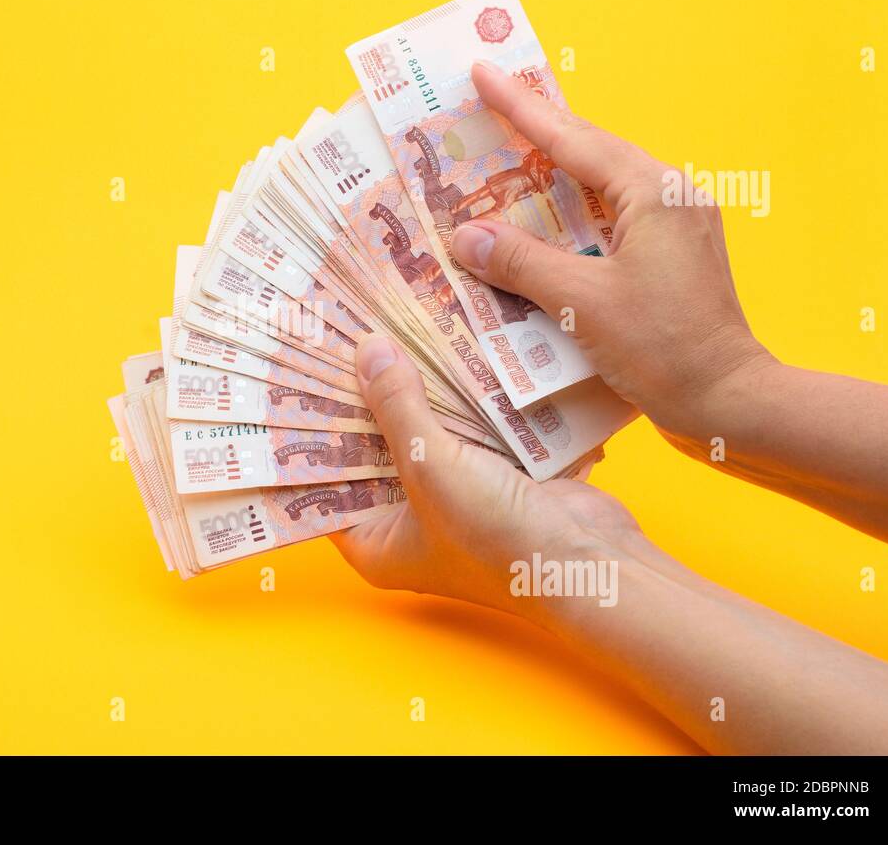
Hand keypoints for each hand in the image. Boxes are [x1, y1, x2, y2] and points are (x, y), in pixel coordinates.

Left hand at [330, 335, 640, 615]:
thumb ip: (397, 407)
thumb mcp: (431, 468)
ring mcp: (449, 495)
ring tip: (381, 326)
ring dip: (409, 386)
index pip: (322, 481)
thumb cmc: (500, 539)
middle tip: (336, 337)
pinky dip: (453, 391)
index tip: (293, 380)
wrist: (595, 562)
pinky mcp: (488, 472)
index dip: (307, 434)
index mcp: (374, 541)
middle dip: (360, 397)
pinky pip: (459, 424)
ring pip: (417, 429)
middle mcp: (405, 520)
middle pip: (369, 447)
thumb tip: (366, 350)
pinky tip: (440, 342)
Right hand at [447, 60, 775, 449]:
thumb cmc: (664, 348)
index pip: (571, 139)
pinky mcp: (672, 255)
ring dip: (552, 173)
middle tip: (487, 104)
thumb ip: (522, 263)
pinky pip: (611, 216)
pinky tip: (543, 223)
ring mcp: (677, 224)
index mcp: (652, 192)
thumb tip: (467, 237)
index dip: (520, 108)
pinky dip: (571, 213)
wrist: (728, 399)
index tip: (483, 74)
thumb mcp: (582, 303)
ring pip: (600, 184)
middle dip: (536, 129)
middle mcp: (669, 196)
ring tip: (505, 157)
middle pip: (589, 150)